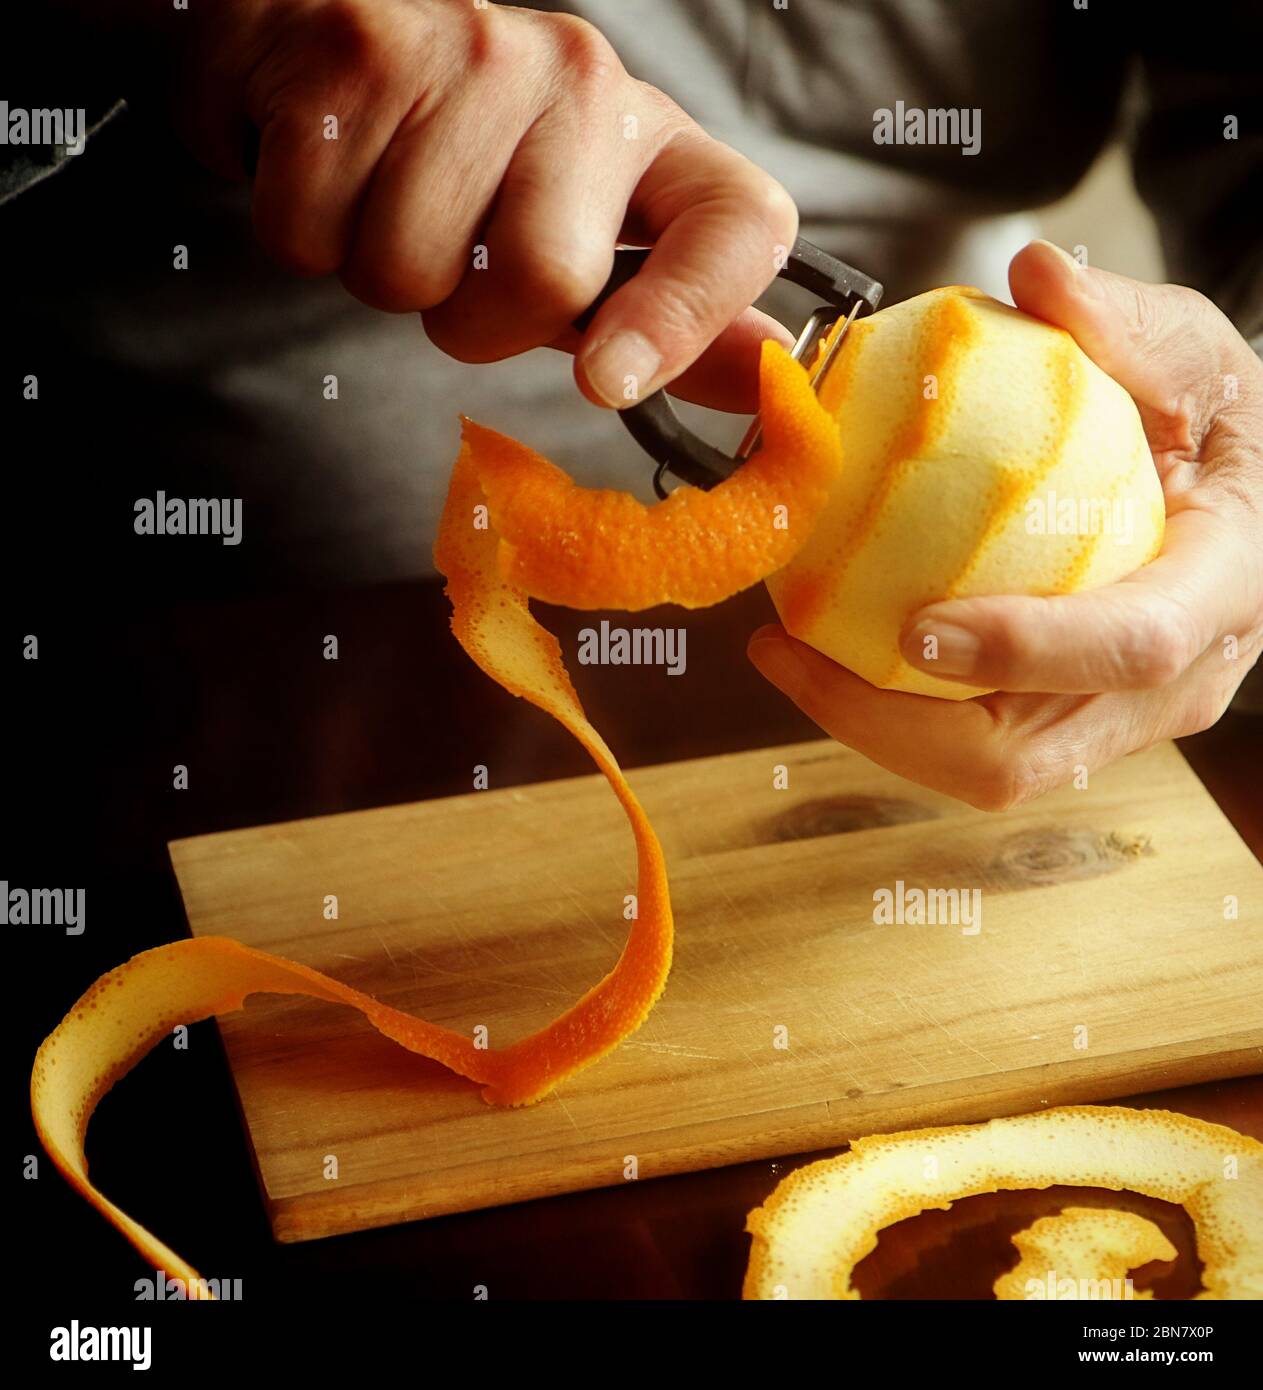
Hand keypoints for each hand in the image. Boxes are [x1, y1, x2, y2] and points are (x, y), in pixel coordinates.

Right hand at [135, 0, 796, 410]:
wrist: (328, 27)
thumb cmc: (471, 154)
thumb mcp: (586, 228)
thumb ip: (670, 304)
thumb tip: (766, 371)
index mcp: (652, 137)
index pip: (736, 225)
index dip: (687, 320)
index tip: (609, 383)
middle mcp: (580, 79)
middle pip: (542, 281)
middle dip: (474, 324)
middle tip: (452, 269)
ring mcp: (466, 50)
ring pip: (407, 271)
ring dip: (378, 273)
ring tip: (384, 200)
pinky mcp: (351, 49)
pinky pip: (309, 233)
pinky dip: (301, 236)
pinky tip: (329, 172)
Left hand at [748, 241, 1262, 808]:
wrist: (1250, 514)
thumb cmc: (1222, 433)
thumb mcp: (1198, 360)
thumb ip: (1128, 327)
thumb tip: (1036, 275)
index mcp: (1219, 594)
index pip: (1128, 647)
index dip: (1020, 650)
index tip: (912, 626)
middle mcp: (1169, 687)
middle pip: (1021, 756)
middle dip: (891, 724)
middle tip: (789, 648)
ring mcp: (1112, 722)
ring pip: (977, 767)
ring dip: (867, 723)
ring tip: (782, 648)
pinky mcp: (1063, 725)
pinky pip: (963, 741)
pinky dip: (885, 708)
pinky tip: (823, 643)